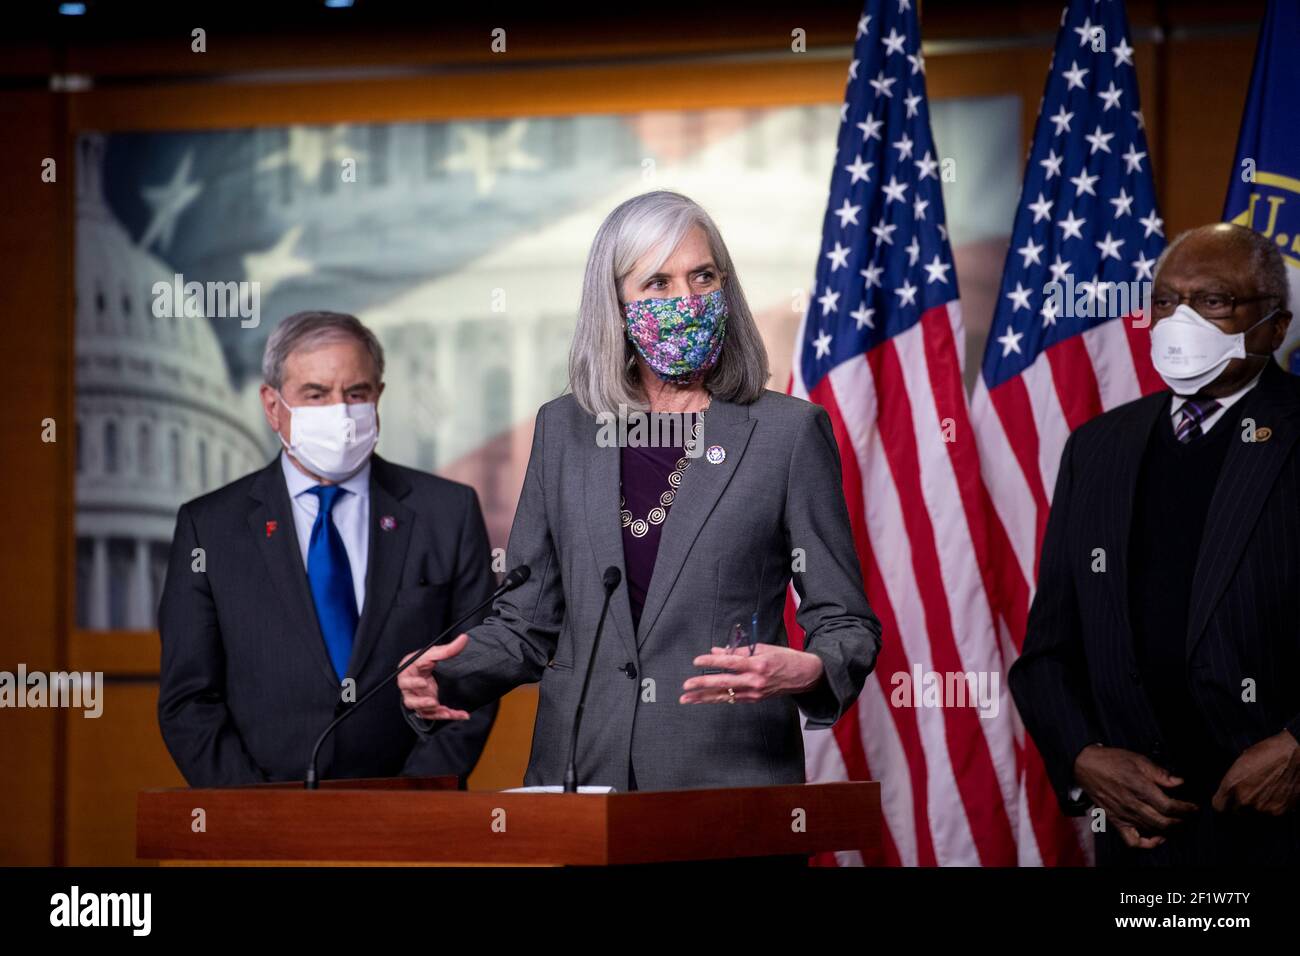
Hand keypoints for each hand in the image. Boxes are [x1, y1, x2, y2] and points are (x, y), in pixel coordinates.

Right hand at [397, 633, 470, 720]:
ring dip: (434, 712)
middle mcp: (410, 689)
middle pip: (410, 700)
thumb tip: (464, 638)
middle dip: (421, 702)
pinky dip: (448, 716)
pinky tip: (460, 715)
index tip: (424, 682)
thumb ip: (448, 649)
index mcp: (408, 673)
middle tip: (433, 702)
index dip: (414, 683)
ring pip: (422, 710)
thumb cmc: (424, 661)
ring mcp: (418, 700)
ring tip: (447, 712)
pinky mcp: (427, 708)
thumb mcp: (434, 653)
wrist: (425, 671)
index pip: (407, 679)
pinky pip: (435, 715)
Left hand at [680, 644, 824, 703]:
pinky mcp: (754, 699)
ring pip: (724, 695)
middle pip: (724, 682)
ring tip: (687, 699)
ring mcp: (754, 693)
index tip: (697, 660)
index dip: (712, 661)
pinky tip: (704, 699)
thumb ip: (739, 650)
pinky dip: (717, 698)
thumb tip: (717, 651)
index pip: (730, 662)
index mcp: (758, 664)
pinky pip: (732, 699)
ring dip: (704, 698)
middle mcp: (755, 680)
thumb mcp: (763, 648)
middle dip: (703, 684)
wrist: (804, 676)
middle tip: (686, 686)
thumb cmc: (784, 658)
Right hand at [1073, 744, 1198, 847]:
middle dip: (1181, 821)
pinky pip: (1133, 841)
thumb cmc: (1111, 760)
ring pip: (1153, 831)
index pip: (1169, 807)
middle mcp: (1132, 805)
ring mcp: (1124, 815)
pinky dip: (1147, 843)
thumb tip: (1179, 782)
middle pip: (1164, 822)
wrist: (1085, 765)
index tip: (1193, 807)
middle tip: (1188, 816)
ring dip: (1169, 829)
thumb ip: (1159, 773)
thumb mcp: (1138, 759)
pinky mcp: (1116, 821)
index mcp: (1139, 788)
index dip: (1186, 809)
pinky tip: (1156, 837)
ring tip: (1176, 822)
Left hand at [1212, 730, 1299, 815]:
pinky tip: (1276, 794)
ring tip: (1265, 791)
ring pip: (1254, 814)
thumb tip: (1231, 790)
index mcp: (1231, 784)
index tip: (1226, 801)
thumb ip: (1234, 779)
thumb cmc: (1268, 752)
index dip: (1223, 803)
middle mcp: (1244, 799)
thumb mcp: (1242, 761)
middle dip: (1240, 805)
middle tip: (1250, 793)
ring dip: (1257, 806)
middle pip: (1236, 812)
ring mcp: (1261, 808)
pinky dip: (1272, 807)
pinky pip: (1270, 814)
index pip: (1218, 806)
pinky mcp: (1278, 811)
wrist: (1295, 755)